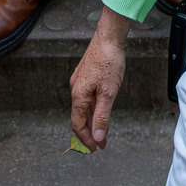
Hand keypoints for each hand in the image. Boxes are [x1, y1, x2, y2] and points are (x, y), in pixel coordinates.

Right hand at [70, 9, 129, 148]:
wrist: (109, 37)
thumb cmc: (109, 62)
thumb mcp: (108, 93)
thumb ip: (102, 116)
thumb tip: (97, 137)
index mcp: (78, 95)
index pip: (78, 124)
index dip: (86, 139)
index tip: (96, 149)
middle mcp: (76, 89)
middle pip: (80, 116)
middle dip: (91, 131)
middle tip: (102, 143)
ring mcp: (80, 81)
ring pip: (84, 107)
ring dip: (93, 120)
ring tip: (103, 130)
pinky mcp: (86, 74)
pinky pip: (87, 97)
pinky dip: (94, 108)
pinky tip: (102, 110)